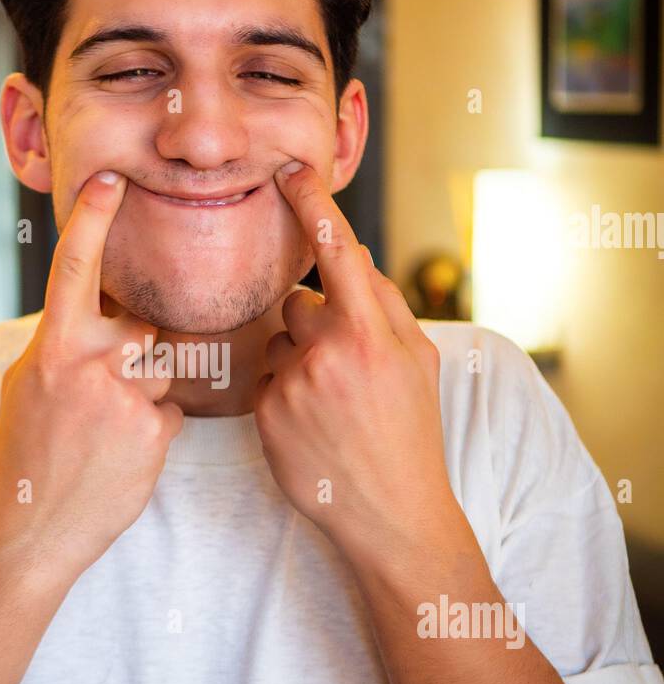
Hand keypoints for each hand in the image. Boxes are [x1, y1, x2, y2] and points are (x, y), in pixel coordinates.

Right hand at [0, 171, 183, 582]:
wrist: (33, 528)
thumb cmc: (26, 455)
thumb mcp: (28, 385)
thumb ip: (63, 342)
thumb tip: (92, 313)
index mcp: (54, 345)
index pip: (76, 266)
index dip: (93, 218)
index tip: (110, 178)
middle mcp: (92, 362)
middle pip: (142, 327)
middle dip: (134, 355)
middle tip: (96, 405)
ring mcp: (127, 395)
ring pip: (162, 370)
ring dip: (145, 396)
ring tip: (105, 437)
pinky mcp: (156, 430)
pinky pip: (172, 410)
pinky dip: (153, 430)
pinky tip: (122, 456)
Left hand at [254, 161, 465, 574]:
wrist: (391, 511)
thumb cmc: (410, 430)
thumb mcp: (419, 361)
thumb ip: (385, 304)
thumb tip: (354, 256)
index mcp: (372, 333)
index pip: (338, 250)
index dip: (313, 205)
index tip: (289, 172)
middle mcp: (329, 352)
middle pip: (299, 303)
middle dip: (316, 326)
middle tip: (346, 374)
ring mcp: (292, 384)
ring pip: (277, 341)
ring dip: (296, 362)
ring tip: (330, 407)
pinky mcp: (264, 413)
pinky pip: (263, 378)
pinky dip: (280, 394)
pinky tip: (310, 425)